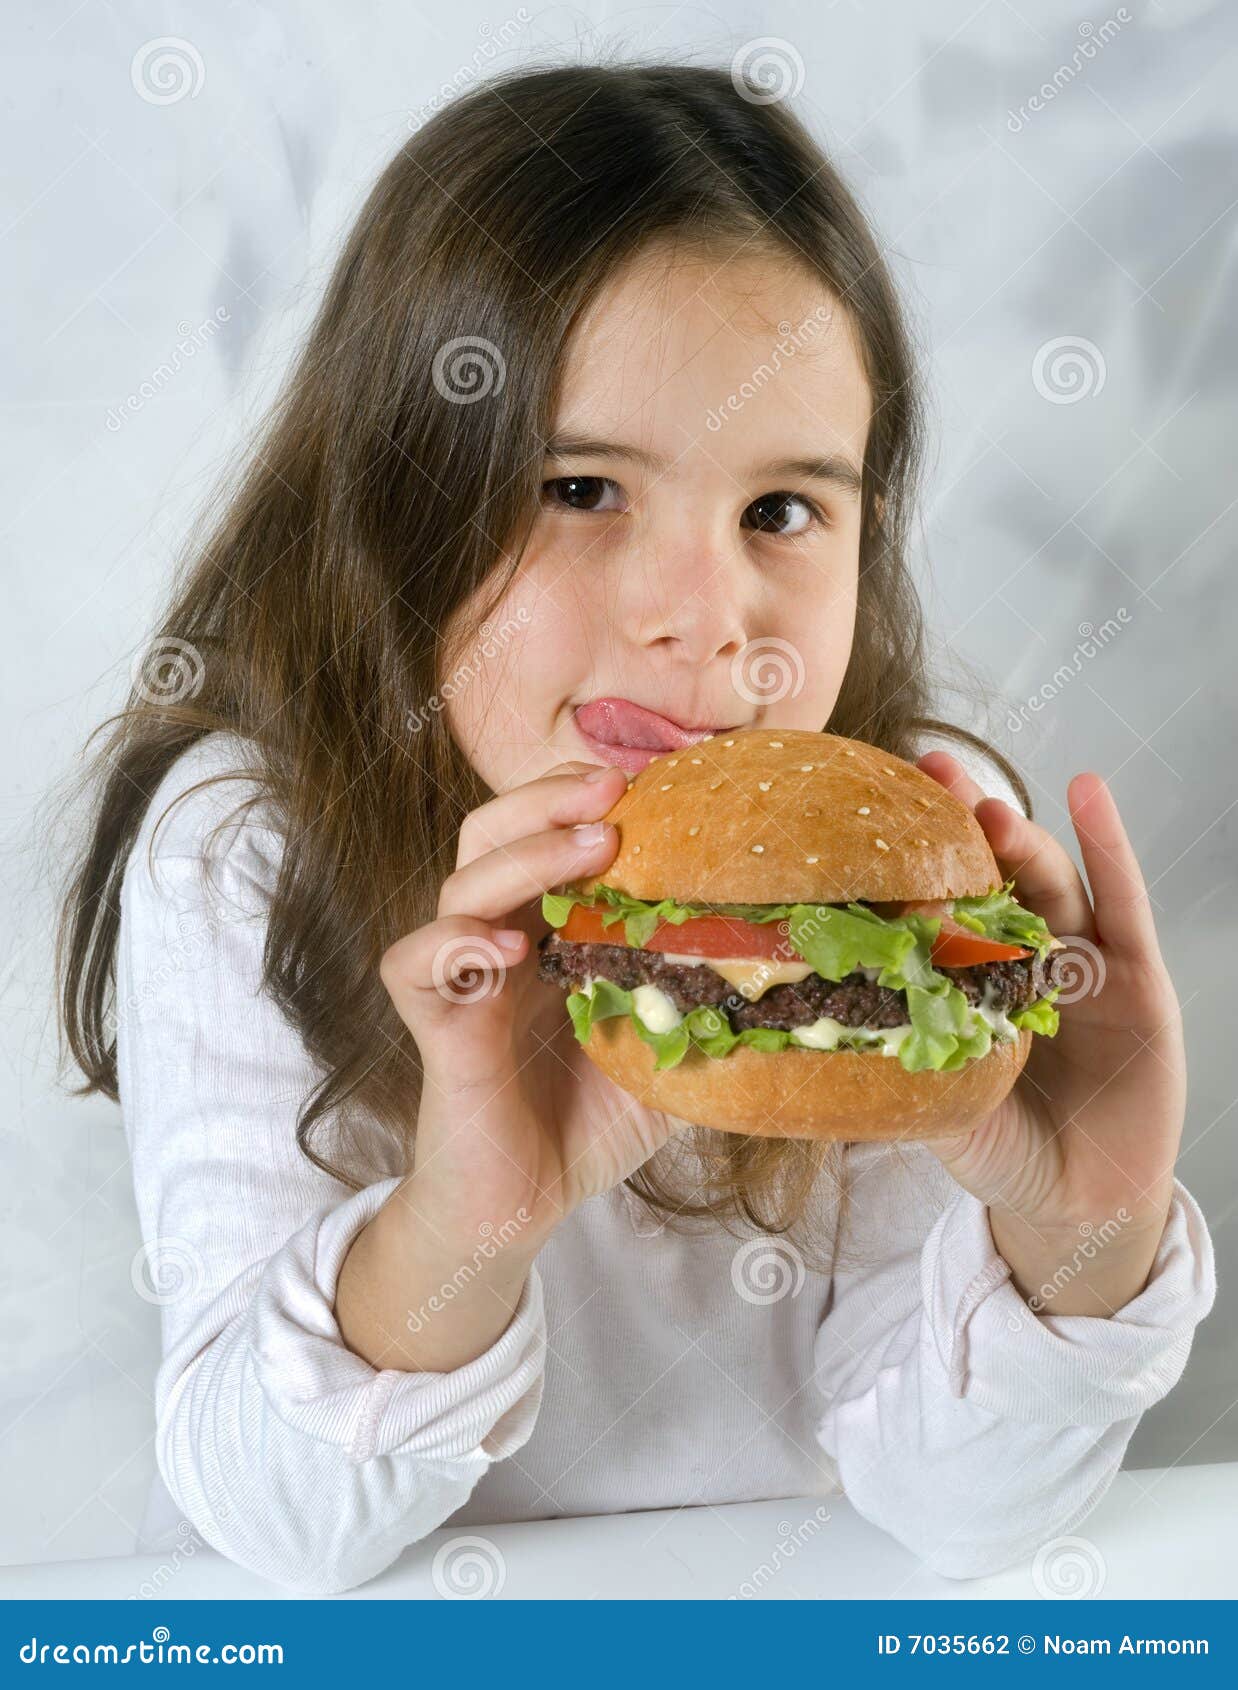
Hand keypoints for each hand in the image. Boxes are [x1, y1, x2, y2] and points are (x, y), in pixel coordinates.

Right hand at [380, 760, 681, 1245]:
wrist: (520, 1207)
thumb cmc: (589, 1124)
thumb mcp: (671, 1053)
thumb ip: (713, 1009)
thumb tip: (804, 978)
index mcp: (550, 931)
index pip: (550, 833)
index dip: (587, 799)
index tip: (652, 780)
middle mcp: (500, 938)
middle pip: (496, 831)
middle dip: (550, 799)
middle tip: (616, 787)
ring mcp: (464, 978)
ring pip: (462, 881)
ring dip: (525, 853)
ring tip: (594, 846)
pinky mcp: (435, 1027)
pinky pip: (415, 966)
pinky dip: (450, 944)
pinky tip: (504, 948)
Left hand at [913, 751, 1183, 1315]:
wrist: (1082, 1206)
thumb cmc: (1003, 1153)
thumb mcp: (940, 1113)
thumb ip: (902, 1073)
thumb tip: (821, 1042)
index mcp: (967, 982)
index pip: (936, 904)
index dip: (910, 856)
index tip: (868, 803)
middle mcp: (1021, 960)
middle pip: (991, 876)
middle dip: (959, 822)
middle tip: (926, 773)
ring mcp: (1079, 963)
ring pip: (1048, 884)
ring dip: (1019, 838)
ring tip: (986, 806)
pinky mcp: (1136, 979)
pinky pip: (1122, 905)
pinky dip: (1108, 845)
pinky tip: (1088, 793)